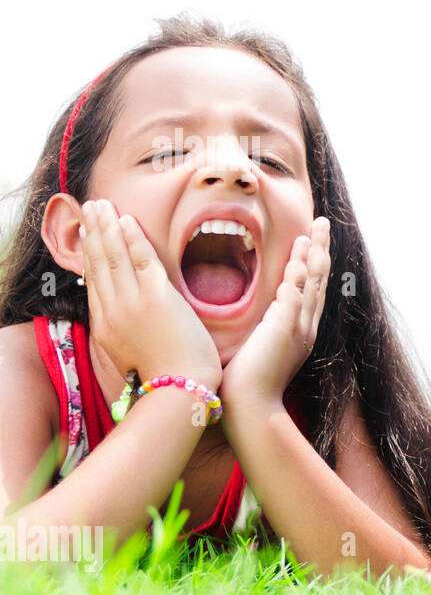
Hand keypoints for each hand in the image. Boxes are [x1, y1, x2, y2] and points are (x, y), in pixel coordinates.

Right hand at [79, 198, 220, 386]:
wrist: (180, 390)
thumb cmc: (166, 378)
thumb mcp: (130, 355)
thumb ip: (123, 334)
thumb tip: (121, 324)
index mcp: (106, 327)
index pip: (95, 282)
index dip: (89, 255)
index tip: (87, 235)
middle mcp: (114, 311)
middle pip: (99, 264)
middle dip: (93, 233)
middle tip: (89, 208)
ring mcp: (134, 303)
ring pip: (115, 257)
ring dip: (107, 227)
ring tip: (100, 205)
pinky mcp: (158, 298)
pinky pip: (142, 260)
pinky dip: (133, 238)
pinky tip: (126, 221)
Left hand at [220, 218, 329, 413]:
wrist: (251, 409)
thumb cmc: (247, 386)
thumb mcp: (259, 353)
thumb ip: (261, 334)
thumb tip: (253, 325)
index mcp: (300, 331)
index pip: (310, 290)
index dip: (313, 263)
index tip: (312, 240)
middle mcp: (305, 327)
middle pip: (318, 280)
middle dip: (321, 249)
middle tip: (323, 223)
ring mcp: (297, 328)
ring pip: (311, 282)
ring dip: (313, 254)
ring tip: (314, 229)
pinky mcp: (283, 330)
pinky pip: (294, 294)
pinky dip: (298, 273)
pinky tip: (299, 254)